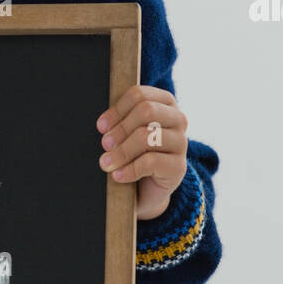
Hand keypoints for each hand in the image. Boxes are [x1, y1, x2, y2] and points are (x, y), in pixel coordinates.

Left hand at [96, 86, 187, 220]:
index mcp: (164, 102)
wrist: (147, 188)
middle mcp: (177, 119)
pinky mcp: (179, 166)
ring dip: (121, 152)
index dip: (117, 110)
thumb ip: (119, 122)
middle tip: (105, 145)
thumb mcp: (126, 133)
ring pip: (147, 137)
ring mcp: (181, 142)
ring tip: (106, 163)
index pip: (139, 95)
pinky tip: (118, 175)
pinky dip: (129, 169)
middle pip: (146, 111)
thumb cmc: (134, 154)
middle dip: (120, 129)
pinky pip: (151, 162)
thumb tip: (103, 125)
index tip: (101, 127)